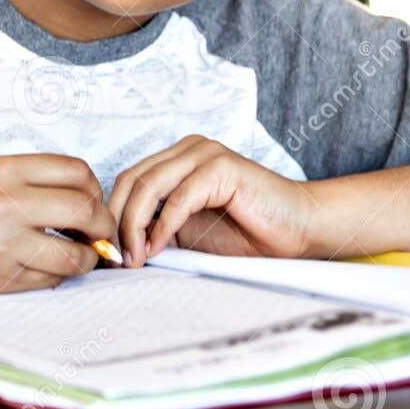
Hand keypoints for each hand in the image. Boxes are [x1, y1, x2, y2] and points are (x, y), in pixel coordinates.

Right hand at [0, 154, 115, 293]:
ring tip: (79, 255)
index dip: (94, 188)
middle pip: (85, 211)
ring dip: (86, 258)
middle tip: (100, 232)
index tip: (92, 200)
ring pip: (74, 256)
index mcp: (5, 170)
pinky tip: (46, 267)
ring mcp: (2, 245)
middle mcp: (5, 205)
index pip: (77, 172)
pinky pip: (49, 281)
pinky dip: (57, 276)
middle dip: (103, 225)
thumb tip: (87, 200)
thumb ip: (33, 182)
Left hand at [108, 136, 314, 267]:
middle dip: (118, 223)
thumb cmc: (248, 233)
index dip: (113, 216)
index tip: (111, 254)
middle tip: (119, 259)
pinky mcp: (222, 167)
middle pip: (132, 180)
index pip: (128, 180)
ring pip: (149, 186)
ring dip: (135, 226)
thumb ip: (156, 229)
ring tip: (136, 258)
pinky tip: (158, 249)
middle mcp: (188, 149)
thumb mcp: (188, 233)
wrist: (298, 230)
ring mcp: (206, 154)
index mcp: (178, 159)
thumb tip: (116, 249)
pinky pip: (179, 198)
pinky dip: (163, 226)